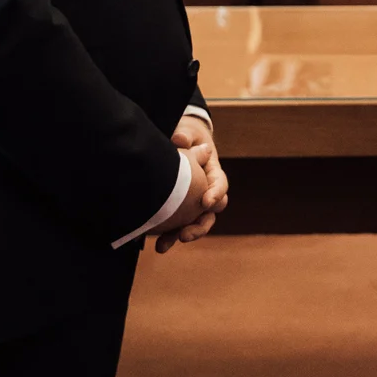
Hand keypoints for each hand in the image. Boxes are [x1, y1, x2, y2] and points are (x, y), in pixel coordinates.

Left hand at [167, 114, 227, 242]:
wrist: (180, 142)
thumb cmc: (188, 135)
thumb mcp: (188, 131)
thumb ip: (185, 135)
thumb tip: (179, 140)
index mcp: (213, 172)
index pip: (220, 184)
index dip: (215, 194)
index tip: (206, 202)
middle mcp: (206, 190)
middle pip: (211, 212)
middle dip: (199, 225)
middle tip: (185, 234)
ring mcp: (193, 203)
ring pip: (194, 224)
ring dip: (182, 235)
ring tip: (164, 245)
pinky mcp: (180, 210)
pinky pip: (177, 226)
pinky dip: (167, 236)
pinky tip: (156, 244)